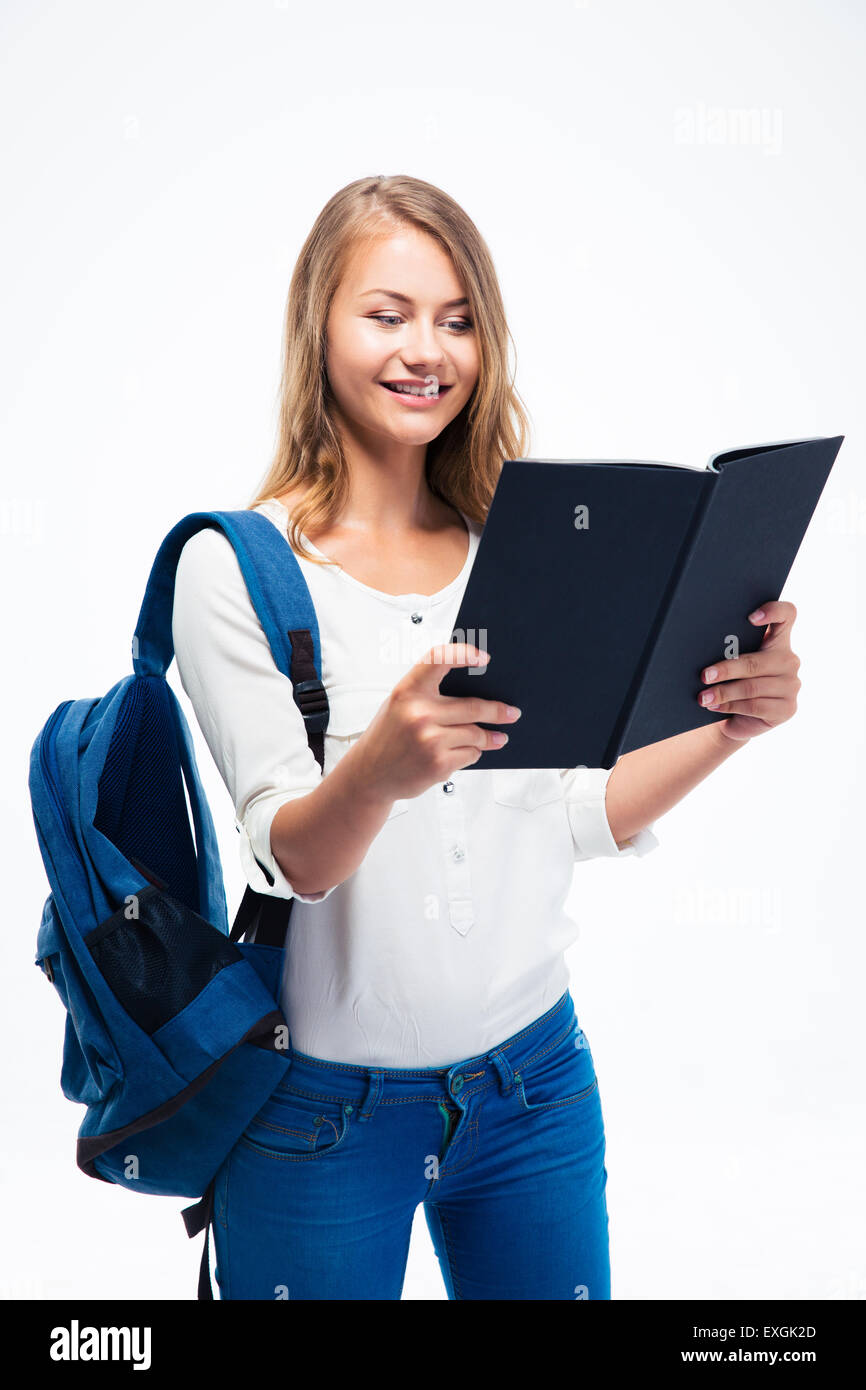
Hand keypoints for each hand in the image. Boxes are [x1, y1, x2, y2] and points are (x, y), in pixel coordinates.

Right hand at [352, 643, 522, 801]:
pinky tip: (469, 752)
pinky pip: (471, 753)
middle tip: (512, 712)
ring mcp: (429, 739)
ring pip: (476, 733)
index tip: (483, 657)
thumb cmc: (388, 736)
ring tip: (498, 738)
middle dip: (498, 711)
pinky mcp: (438, 763)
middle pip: (473, 706)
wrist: (369, 775)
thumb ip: (430, 695)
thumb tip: (476, 691)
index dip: (463, 653)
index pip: (439, 659)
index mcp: (407, 691)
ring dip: (489, 737)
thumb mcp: (400, 706)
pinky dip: (473, 753)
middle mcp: (419, 713)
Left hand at [697, 600, 801, 742]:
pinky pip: (755, 706)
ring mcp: (791, 685)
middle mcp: (789, 660)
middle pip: (756, 661)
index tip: (749, 618)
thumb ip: (728, 649)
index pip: (787, 615)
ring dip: (723, 692)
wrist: (735, 719)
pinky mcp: (787, 709)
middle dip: (726, 669)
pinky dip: (731, 706)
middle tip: (704, 676)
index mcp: (778, 641)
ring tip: (703, 697)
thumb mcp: (730, 662)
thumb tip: (701, 644)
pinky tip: (715, 707)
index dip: (773, 611)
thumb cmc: (730, 684)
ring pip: (753, 687)